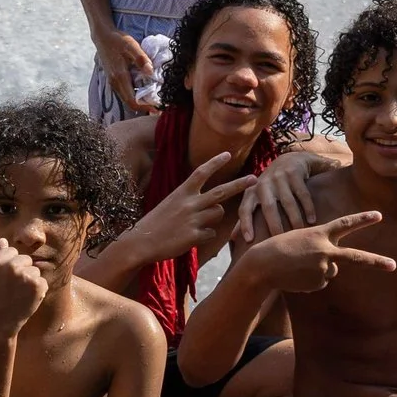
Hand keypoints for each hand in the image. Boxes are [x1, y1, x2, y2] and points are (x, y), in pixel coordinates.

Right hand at [0, 238, 51, 330]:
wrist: (0, 320)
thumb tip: (3, 241)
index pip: (13, 251)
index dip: (10, 265)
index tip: (5, 278)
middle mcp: (12, 265)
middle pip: (26, 259)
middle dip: (22, 271)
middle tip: (13, 287)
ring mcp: (26, 275)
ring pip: (35, 270)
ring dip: (31, 281)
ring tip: (19, 294)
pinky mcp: (38, 285)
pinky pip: (42, 281)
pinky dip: (38, 291)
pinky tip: (27, 298)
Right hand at [95, 29, 159, 112]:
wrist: (102, 36)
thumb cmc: (117, 40)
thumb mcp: (131, 46)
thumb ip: (141, 59)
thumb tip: (151, 72)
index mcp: (119, 76)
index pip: (131, 100)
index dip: (144, 107)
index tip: (158, 108)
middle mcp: (114, 83)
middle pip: (128, 103)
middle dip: (143, 107)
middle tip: (159, 107)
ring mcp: (112, 82)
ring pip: (126, 99)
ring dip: (139, 102)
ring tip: (154, 101)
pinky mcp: (113, 79)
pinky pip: (124, 93)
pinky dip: (134, 96)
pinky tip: (144, 92)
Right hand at [126, 152, 252, 261]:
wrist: (141, 242)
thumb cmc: (156, 223)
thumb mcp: (171, 204)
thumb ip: (192, 201)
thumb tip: (216, 205)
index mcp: (181, 192)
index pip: (201, 173)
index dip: (215, 162)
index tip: (227, 154)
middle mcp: (189, 203)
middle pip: (221, 192)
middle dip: (240, 185)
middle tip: (255, 178)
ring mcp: (193, 219)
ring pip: (218, 214)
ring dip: (214, 217)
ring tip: (196, 223)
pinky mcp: (194, 236)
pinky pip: (211, 233)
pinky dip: (205, 235)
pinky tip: (190, 237)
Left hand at [236, 153, 319, 242]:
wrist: (291, 160)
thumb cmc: (271, 187)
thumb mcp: (257, 197)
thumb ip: (247, 216)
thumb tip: (232, 239)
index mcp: (251, 192)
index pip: (244, 209)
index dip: (245, 224)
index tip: (249, 240)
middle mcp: (263, 184)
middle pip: (268, 207)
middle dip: (274, 225)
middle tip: (280, 242)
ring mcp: (279, 177)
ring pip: (288, 202)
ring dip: (295, 219)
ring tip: (300, 233)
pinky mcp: (294, 173)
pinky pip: (302, 194)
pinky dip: (308, 208)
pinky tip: (312, 220)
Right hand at [238, 211, 394, 294]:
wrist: (262, 266)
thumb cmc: (277, 248)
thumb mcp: (299, 239)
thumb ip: (320, 249)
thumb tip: (334, 270)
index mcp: (319, 234)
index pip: (345, 224)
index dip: (362, 219)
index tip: (379, 215)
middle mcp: (325, 251)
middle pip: (356, 257)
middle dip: (376, 262)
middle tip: (394, 266)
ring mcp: (322, 268)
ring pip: (329, 270)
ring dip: (316, 269)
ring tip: (296, 266)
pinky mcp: (317, 283)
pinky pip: (319, 282)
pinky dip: (309, 280)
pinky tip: (295, 276)